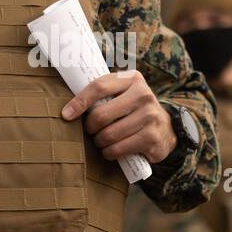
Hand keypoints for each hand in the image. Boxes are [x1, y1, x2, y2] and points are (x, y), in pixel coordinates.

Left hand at [62, 70, 176, 162]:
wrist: (165, 128)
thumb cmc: (133, 109)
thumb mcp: (123, 93)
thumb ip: (102, 93)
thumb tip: (68, 107)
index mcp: (132, 79)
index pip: (99, 87)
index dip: (79, 102)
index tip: (66, 115)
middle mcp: (143, 94)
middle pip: (101, 114)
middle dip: (90, 127)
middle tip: (91, 131)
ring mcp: (150, 116)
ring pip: (109, 135)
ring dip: (99, 142)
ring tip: (101, 141)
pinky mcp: (152, 137)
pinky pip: (119, 148)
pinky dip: (109, 153)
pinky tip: (110, 151)